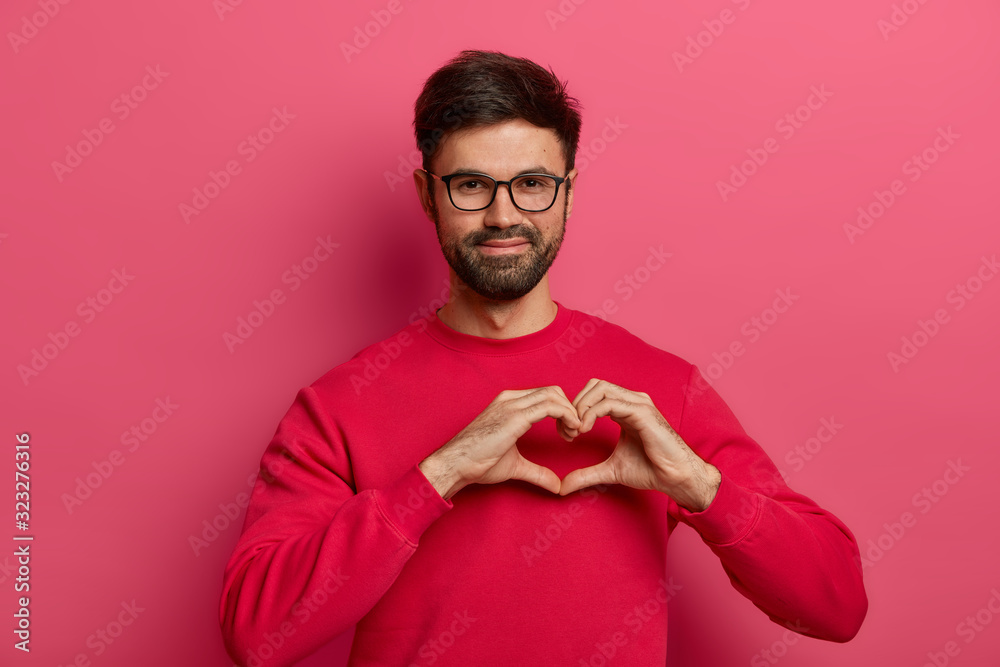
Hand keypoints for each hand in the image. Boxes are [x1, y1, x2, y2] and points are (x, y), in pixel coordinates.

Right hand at [419, 387, 582, 499]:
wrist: (456, 464)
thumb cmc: (478, 462)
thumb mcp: (515, 465)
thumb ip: (537, 472)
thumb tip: (557, 485)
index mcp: (509, 403)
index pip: (545, 395)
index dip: (562, 411)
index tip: (568, 432)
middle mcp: (511, 399)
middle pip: (553, 391)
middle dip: (569, 409)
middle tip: (573, 433)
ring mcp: (512, 405)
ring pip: (553, 395)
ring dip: (570, 413)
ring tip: (572, 434)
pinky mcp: (515, 416)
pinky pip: (550, 406)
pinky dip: (566, 415)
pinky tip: (569, 431)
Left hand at [558, 379, 720, 511]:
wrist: (676, 477)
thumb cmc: (650, 470)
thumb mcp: (610, 471)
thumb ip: (586, 474)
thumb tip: (563, 488)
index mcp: (624, 409)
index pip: (594, 393)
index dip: (576, 409)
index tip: (568, 433)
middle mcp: (631, 401)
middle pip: (594, 385)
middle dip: (576, 404)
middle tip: (569, 429)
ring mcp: (638, 403)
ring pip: (600, 388)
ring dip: (581, 407)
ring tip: (576, 430)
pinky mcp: (642, 412)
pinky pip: (609, 403)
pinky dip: (591, 413)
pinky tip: (584, 430)